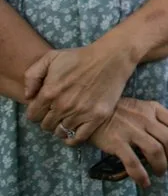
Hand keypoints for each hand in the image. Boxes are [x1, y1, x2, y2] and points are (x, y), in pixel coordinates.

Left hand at [23, 41, 138, 146]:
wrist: (112, 57)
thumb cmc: (80, 57)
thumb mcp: (51, 57)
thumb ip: (32, 75)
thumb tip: (28, 96)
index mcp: (49, 92)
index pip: (32, 116)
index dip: (37, 111)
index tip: (46, 106)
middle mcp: (63, 106)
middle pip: (46, 125)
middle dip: (49, 118)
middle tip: (58, 110)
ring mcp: (81, 113)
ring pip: (61, 132)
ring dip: (61, 126)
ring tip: (67, 118)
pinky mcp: (97, 117)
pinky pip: (79, 138)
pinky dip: (73, 138)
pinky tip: (73, 130)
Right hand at [88, 98, 167, 188]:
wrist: (90, 112)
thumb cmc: (120, 112)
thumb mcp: (142, 107)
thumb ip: (157, 117)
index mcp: (154, 109)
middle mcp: (145, 119)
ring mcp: (131, 131)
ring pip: (155, 151)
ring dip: (161, 165)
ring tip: (160, 172)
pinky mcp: (116, 143)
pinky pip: (133, 162)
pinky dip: (141, 175)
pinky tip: (144, 182)